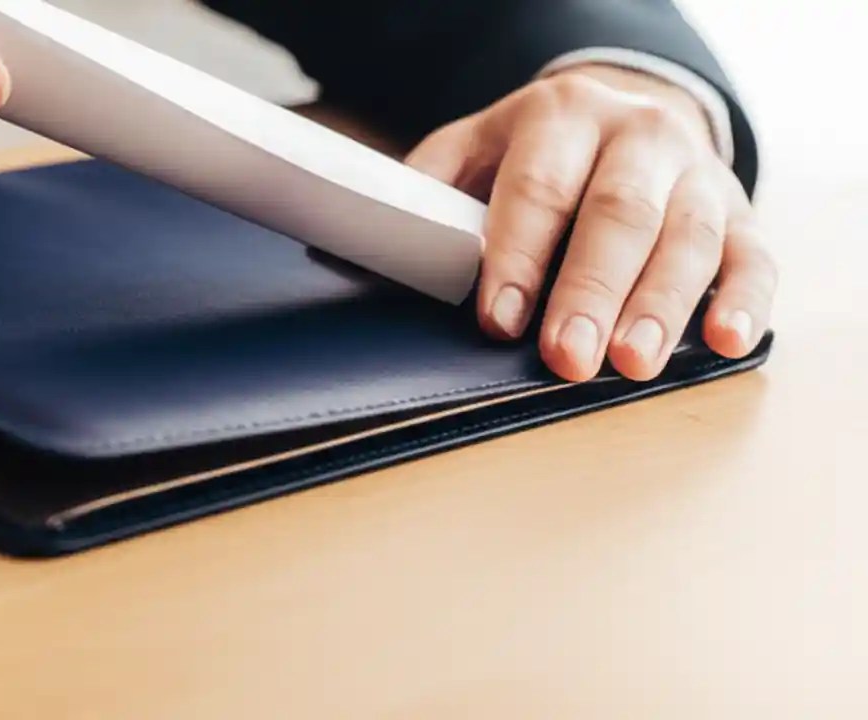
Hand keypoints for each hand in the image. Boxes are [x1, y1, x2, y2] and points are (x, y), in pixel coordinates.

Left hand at [406, 65, 776, 381]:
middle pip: (620, 213)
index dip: (519, 254)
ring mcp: (696, 174)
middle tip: (568, 356)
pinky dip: (745, 302)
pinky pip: (754, 257)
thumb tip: (376, 248)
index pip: (540, 186)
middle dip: (592, 291)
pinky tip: (726, 340)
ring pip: (688, 238)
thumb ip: (429, 193)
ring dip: (661, 306)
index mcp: (561, 116)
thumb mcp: (472, 152)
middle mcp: (638, 135)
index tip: (499, 318)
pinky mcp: (739, 215)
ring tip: (633, 363)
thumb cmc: (534, 156)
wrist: (621, 115)